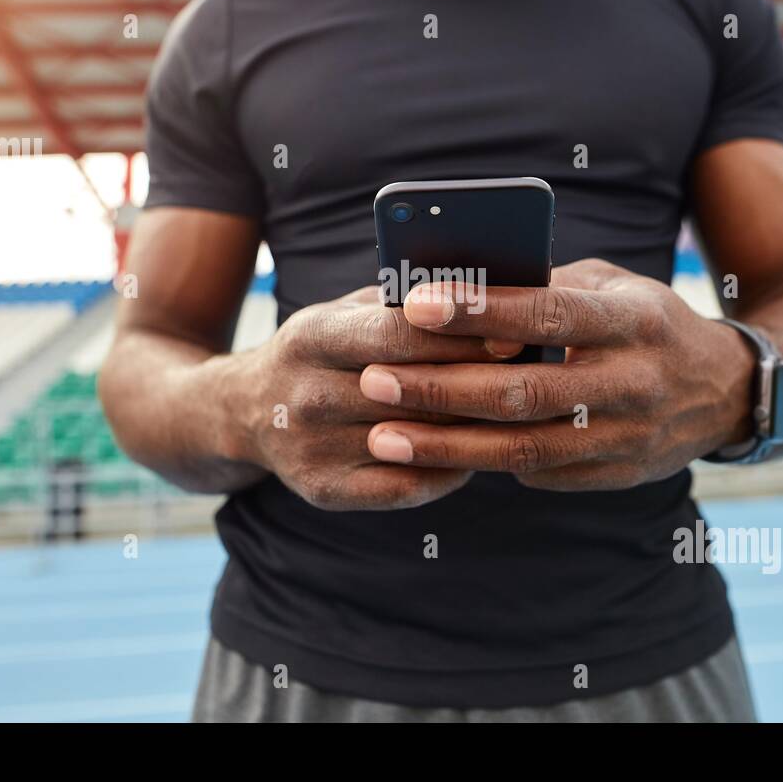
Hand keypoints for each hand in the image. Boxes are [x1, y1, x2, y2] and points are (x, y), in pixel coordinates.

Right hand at [232, 285, 521, 508]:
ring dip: (473, 430)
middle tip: (536, 378)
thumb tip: (483, 292)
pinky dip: (449, 471)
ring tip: (520, 416)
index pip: (398, 333)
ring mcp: (313, 447)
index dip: (460, 334)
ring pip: (416, 441)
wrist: (246, 412)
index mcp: (315, 335)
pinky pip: (406, 486)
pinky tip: (478, 452)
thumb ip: (400, 303)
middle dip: (479, 383)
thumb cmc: (323, 350)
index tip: (515, 333)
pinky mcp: (324, 489)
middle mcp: (309, 393)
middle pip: (413, 391)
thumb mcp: (344, 311)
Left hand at [357, 259, 754, 490]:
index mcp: (634, 321)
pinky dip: (483, 464)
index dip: (480, 311)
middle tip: (373, 379)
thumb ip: (549, 286)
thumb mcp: (614, 286)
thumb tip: (461, 285)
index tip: (414, 305)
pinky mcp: (616, 475)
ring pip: (523, 449)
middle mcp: (634, 383)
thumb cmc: (647, 322)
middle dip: (440, 388)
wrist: (724, 393)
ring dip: (446, 446)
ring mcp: (627, 438)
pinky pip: (539, 474)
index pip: (549, 314)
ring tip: (382, 436)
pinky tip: (432, 457)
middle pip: (523, 392)